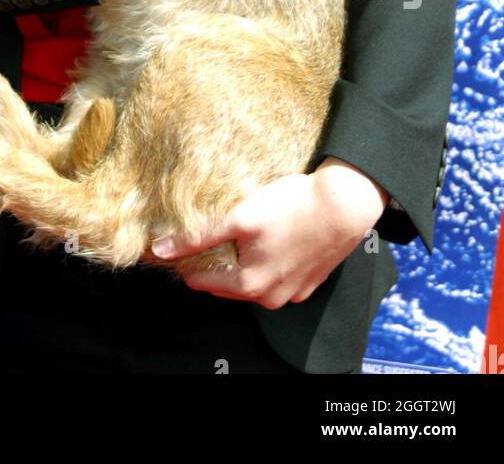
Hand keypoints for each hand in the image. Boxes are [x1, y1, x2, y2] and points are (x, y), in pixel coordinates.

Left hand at [148, 158, 389, 306]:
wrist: (344, 205)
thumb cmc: (291, 207)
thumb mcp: (238, 217)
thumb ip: (197, 237)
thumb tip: (159, 251)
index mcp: (249, 286)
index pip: (202, 281)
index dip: (186, 261)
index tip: (177, 243)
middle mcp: (270, 298)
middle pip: (227, 284)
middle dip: (213, 263)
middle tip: (205, 235)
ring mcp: (292, 293)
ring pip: (252, 281)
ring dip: (241, 262)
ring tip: (236, 234)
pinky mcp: (309, 281)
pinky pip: (276, 276)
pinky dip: (266, 261)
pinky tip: (267, 238)